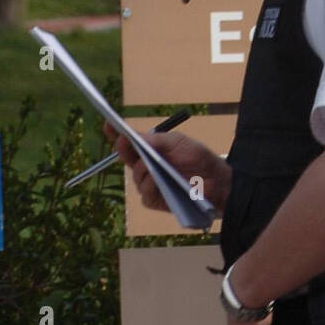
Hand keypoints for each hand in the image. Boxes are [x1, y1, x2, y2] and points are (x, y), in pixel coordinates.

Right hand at [105, 121, 231, 213]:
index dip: (116, 134)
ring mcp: (149, 184)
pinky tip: (157, 181)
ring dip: (142, 169)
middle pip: (126, 158)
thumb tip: (133, 136)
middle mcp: (146, 167)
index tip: (108, 124)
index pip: (129, 143)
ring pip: (136, 176)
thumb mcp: (177, 142)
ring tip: (153, 165)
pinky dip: (150, 186)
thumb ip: (156, 140)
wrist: (216, 179)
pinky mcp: (155, 200)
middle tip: (124, 141)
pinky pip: (145, 193)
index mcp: (150, 151)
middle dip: (124, 149)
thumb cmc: (197, 158)